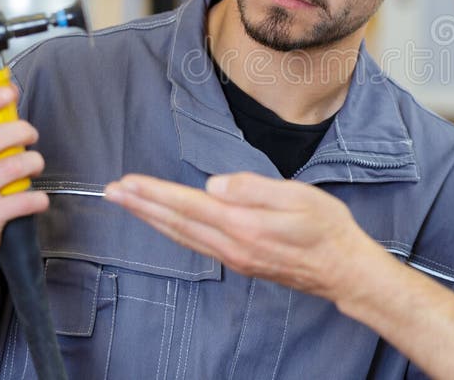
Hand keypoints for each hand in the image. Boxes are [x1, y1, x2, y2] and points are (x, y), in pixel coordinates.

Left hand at [104, 172, 382, 300]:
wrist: (343, 270)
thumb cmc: (327, 229)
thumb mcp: (299, 197)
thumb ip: (254, 189)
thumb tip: (214, 185)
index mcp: (244, 225)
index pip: (189, 204)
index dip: (155, 193)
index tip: (127, 182)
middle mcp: (232, 246)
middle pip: (176, 223)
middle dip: (141, 205)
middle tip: (111, 191)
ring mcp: (234, 258)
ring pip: (181, 236)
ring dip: (151, 218)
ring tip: (128, 203)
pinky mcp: (239, 262)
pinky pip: (195, 244)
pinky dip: (172, 231)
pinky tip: (165, 223)